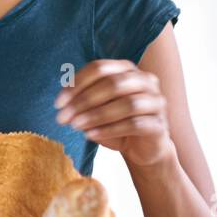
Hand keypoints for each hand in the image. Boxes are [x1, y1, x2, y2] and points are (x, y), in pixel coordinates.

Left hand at [54, 59, 174, 168]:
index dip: (76, 84)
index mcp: (127, 70)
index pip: (100, 68)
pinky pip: (135, 124)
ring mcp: (156, 102)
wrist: (142, 148)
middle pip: (114, 84)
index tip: (58, 104)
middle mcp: (146, 81)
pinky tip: (91, 135)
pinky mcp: (159, 125)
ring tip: (76, 126)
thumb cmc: (115, 123)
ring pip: (127, 104)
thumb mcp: (96, 107)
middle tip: (63, 117)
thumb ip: (82, 99)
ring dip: (96, 115)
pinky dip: (109, 130)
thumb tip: (62, 103)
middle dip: (84, 101)